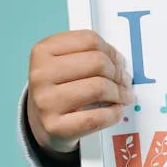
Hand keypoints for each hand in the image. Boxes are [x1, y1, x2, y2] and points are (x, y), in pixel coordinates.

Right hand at [26, 30, 133, 155]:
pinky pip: (97, 117)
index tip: (119, 61)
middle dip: (118, 73)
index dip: (111, 51)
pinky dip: (114, 113)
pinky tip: (116, 111)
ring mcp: (46, 101)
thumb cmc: (58, 91)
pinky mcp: (56, 126)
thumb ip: (88, 55)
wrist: (41, 124)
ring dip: (120, 93)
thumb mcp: (63, 64)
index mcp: (43, 51)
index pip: (89, 40)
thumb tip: (120, 61)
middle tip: (125, 81)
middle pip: (97, 63)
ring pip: (100, 88)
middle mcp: (41, 75)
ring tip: (124, 96)